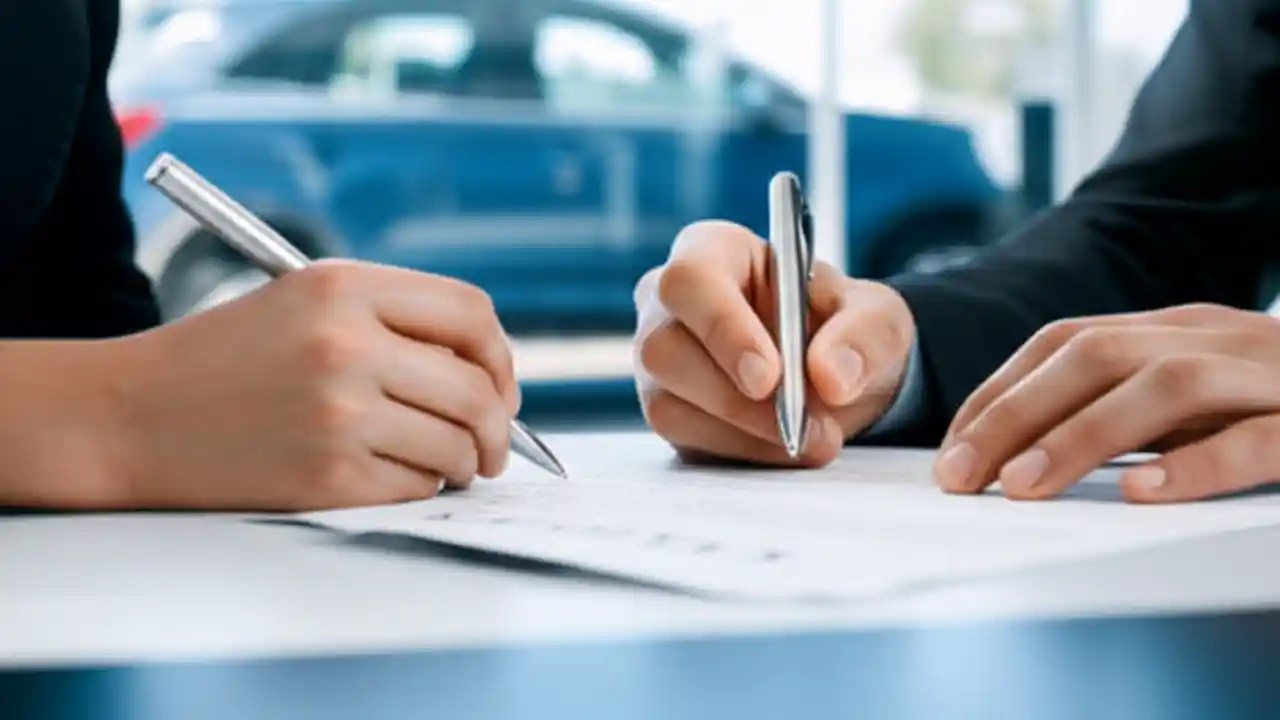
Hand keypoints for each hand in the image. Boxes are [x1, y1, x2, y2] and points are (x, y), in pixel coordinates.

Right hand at [113, 261, 518, 510]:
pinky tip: (389, 476)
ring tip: (445, 463)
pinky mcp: (327, 477)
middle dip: (498, 427)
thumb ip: (395, 322)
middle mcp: (346, 344)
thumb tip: (490, 377)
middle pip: (477, 389)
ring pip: (456, 446)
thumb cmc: (225, 359)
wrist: (128, 416)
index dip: (499, 355)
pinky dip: (418, 487)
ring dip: (463, 463)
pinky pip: (416, 487)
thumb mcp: (304, 303)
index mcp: (342, 287)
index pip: (470, 313)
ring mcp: (339, 413)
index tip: (499, 384)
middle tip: (492, 445)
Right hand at [633, 221, 915, 466]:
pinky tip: (784, 445)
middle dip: (733, 397)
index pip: (690, 278)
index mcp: (716, 251)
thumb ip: (863, 337)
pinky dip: (741, 449)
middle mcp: (672, 303)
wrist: (838, 377)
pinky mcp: (669, 407)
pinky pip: (683, 437)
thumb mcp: (878, 318)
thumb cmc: (844, 327)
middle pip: (663, 347)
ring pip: (666, 401)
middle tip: (797, 422)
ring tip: (811, 436)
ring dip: (743, 430)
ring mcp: (662, 359)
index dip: (721, 327)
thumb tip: (831, 377)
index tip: (768, 377)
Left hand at [934, 304, 1279, 502]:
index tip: (950, 450)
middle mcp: (1214, 336)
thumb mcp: (1193, 392)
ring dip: (1082, 437)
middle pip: (1094, 355)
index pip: (1064, 341)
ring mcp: (1269, 372)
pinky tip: (1145, 494)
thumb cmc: (1273, 400)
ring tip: (1023, 487)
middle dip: (1014, 415)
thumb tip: (1016, 452)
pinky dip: (1198, 463)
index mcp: (1175, 327)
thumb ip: (1125, 406)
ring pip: (1165, 387)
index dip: (998, 391)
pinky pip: (1258, 436)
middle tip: (960, 477)